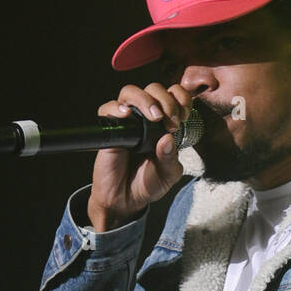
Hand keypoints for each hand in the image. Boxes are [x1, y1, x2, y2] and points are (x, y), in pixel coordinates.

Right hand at [87, 82, 192, 228]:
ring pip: (130, 92)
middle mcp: (145, 118)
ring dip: (145, 99)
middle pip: (153, 89)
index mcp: (164, 124)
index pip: (173, 96)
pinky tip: (126, 115)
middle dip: (166, 100)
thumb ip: (171, 158)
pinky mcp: (110, 130)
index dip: (181, 99)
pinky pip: (107, 109)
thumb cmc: (147, 183)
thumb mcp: (168, 174)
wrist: (126, 200)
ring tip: (154, 117)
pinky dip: (116, 108)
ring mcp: (127, 122)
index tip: (184, 116)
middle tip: (171, 121)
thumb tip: (167, 139)